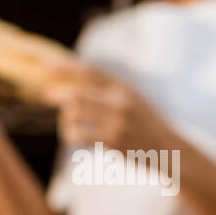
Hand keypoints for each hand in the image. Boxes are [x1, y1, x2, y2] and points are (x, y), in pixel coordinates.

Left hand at [41, 61, 177, 152]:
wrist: (169, 149)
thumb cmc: (144, 122)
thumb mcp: (132, 98)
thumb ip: (108, 89)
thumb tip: (74, 81)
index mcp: (123, 86)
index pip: (90, 72)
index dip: (66, 67)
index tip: (46, 65)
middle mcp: (120, 100)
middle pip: (78, 93)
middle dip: (58, 94)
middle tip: (46, 95)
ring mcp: (117, 121)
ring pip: (75, 114)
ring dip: (65, 118)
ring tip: (66, 122)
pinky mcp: (113, 140)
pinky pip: (80, 134)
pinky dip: (70, 134)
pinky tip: (71, 135)